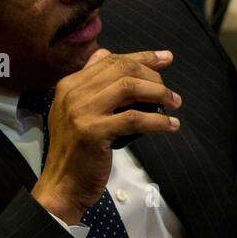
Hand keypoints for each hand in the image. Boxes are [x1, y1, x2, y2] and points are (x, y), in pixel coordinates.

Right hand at [31, 48, 179, 224]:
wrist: (62, 185)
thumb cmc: (75, 151)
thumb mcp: (76, 110)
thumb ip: (90, 83)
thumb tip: (106, 52)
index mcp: (70, 85)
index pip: (110, 59)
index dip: (142, 57)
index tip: (165, 58)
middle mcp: (73, 93)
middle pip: (122, 69)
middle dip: (153, 75)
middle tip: (170, 91)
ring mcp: (82, 112)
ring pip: (129, 87)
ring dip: (158, 93)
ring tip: (174, 104)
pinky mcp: (94, 132)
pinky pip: (134, 118)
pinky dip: (157, 120)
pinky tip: (170, 125)